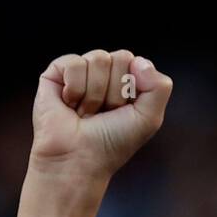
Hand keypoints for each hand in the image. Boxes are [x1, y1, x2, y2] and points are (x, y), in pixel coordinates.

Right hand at [31, 49, 172, 181]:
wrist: (79, 159)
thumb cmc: (112, 143)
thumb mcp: (148, 119)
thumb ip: (159, 88)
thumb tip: (139, 60)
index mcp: (127, 83)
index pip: (137, 63)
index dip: (133, 89)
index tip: (123, 112)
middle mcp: (105, 74)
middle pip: (120, 58)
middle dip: (115, 92)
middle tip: (103, 114)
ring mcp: (81, 72)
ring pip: (98, 59)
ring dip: (94, 94)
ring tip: (86, 113)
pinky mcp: (57, 72)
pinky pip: (74, 63)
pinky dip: (75, 89)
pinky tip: (69, 104)